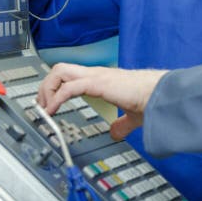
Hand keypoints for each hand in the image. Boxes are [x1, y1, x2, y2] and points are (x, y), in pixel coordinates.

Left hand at [37, 63, 167, 139]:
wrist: (160, 93)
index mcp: (102, 78)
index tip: (48, 104)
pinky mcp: (98, 83)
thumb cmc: (150, 99)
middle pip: (59, 68)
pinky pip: (68, 88)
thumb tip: (116, 132)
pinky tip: (53, 112)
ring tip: (45, 108)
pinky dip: (55, 99)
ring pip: (59, 71)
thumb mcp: (131, 115)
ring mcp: (96, 76)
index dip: (55, 87)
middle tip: (41, 105)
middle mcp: (96, 73)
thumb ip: (121, 124)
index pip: (71, 74)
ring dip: (47, 90)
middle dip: (45, 86)